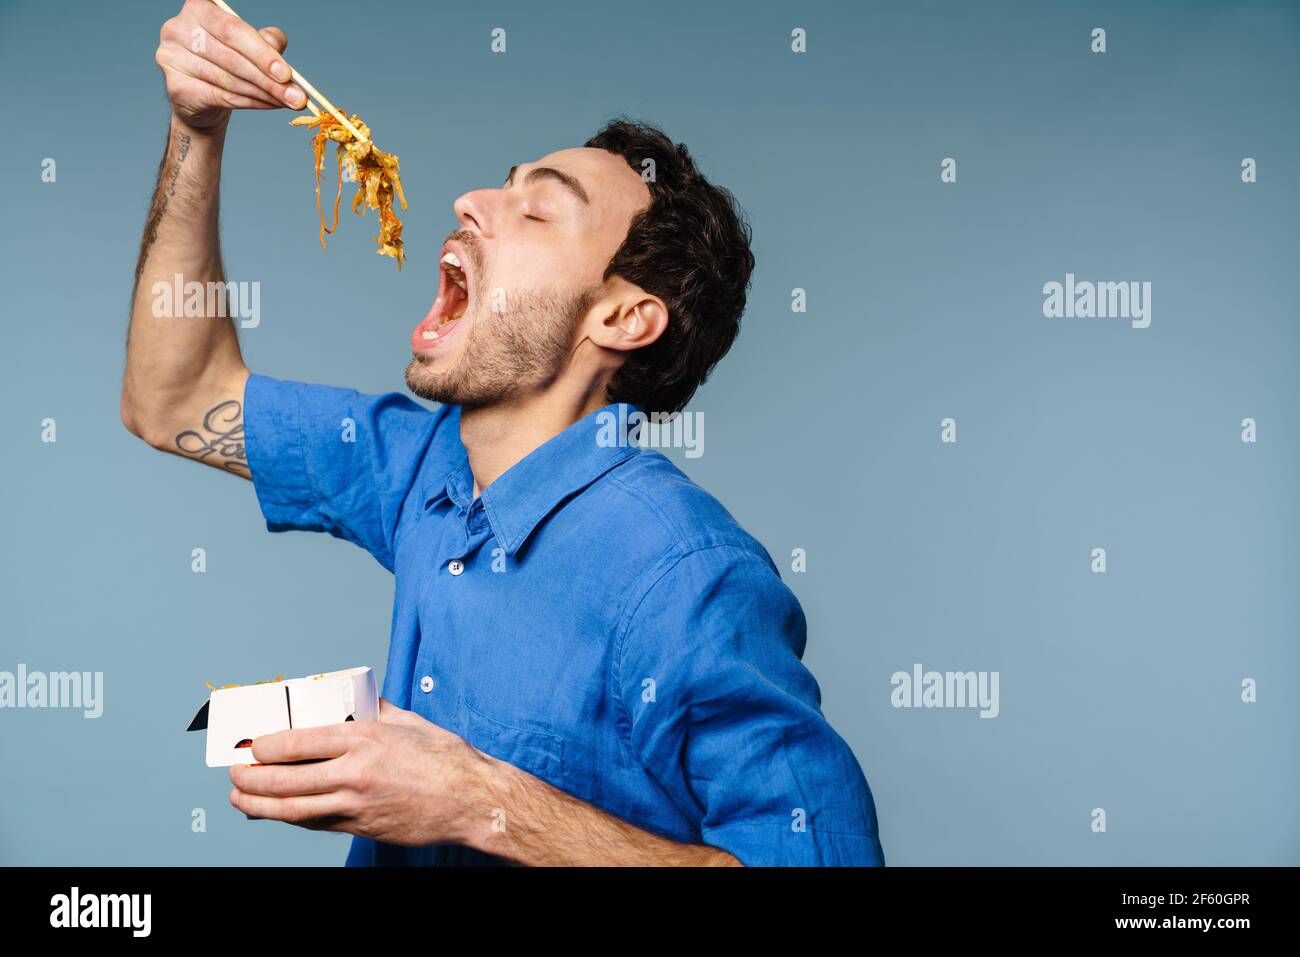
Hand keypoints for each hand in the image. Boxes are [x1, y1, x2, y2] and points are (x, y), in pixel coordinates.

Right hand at [155, 0, 306, 132]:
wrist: (203, 100)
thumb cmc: (229, 62)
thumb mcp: (250, 46)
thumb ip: (267, 42)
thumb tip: (281, 55)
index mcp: (198, 8)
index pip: (233, 30)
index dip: (261, 53)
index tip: (287, 74)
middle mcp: (178, 28)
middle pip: (232, 57)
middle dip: (269, 79)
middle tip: (297, 97)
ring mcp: (171, 57)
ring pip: (229, 79)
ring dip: (264, 94)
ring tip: (288, 102)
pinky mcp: (175, 86)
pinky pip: (221, 97)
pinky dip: (251, 103)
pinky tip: (270, 105)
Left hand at [228, 699, 495, 846]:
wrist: (471, 800)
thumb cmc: (445, 758)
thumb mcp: (408, 722)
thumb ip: (376, 710)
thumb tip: (356, 699)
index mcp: (364, 738)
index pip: (298, 742)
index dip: (265, 746)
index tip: (252, 744)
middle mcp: (355, 772)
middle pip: (285, 778)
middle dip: (251, 776)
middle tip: (235, 771)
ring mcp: (356, 804)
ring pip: (292, 807)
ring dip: (258, 803)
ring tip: (239, 797)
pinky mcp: (362, 826)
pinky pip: (315, 823)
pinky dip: (289, 817)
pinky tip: (275, 812)